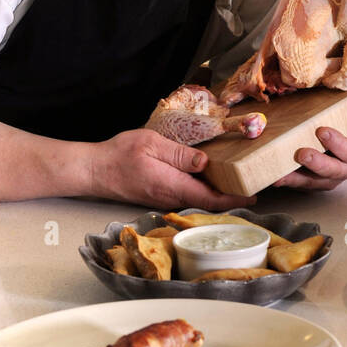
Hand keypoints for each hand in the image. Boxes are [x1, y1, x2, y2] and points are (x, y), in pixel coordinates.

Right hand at [87, 128, 244, 210]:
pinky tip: (209, 177)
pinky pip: (186, 194)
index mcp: (173, 185)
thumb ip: (180, 154)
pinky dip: (202, 188)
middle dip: (231, 194)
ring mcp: (165, 198)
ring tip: (237, 179)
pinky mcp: (159, 194)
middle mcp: (171, 197)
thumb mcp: (152, 144)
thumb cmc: (120, 154)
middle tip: (253, 182)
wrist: (93, 170)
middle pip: (208, 201)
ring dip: (217, 192)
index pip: (210, 199)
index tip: (253, 194)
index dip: (234, 198)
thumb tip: (205, 163)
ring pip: (198, 198)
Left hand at [272, 118, 346, 190]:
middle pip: (334, 170)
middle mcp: (346, 168)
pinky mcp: (312, 181)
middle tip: (303, 153)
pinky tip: (275, 177)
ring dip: (299, 177)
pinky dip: (287, 181)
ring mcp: (328, 177)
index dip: (339, 144)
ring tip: (283, 172)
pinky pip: (300, 183)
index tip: (323, 131)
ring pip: (315, 181)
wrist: (345, 132)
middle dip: (318, 163)